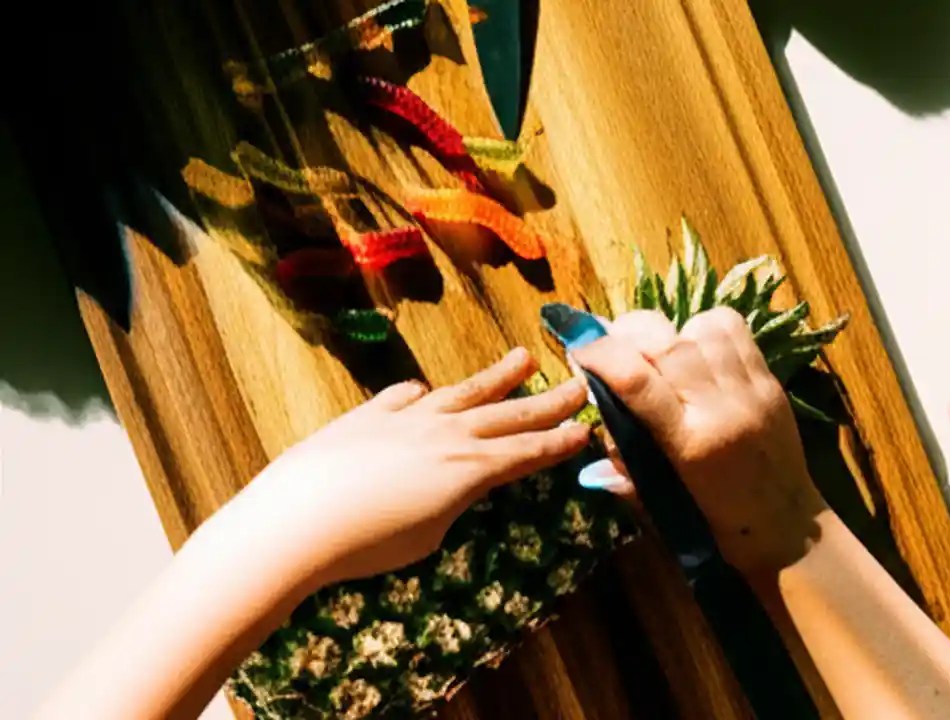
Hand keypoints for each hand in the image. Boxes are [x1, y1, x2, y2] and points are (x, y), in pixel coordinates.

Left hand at [217, 348, 589, 590]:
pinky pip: (403, 398)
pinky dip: (421, 394)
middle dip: (547, 402)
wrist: (299, 519)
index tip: (587, 428)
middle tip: (580, 385)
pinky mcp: (367, 416)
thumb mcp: (429, 535)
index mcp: (469, 468)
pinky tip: (425, 391)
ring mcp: (406, 419)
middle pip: (507, 415)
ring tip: (523, 357)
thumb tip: (454, 483)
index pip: (526, 452)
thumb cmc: (369, 544)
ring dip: (496, 378)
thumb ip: (451, 502)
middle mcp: (445, 434)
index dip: (559, 442)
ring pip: (462, 393)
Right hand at [573, 308, 825, 573]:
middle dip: (629, 332)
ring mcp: (749, 390)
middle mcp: (720, 410)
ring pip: (699, 329)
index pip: (637, 381)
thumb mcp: (660, 503)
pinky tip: (695, 345)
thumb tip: (591, 429)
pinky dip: (704, 326)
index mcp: (688, 445)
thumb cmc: (715, 520)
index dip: (601, 353)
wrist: (786, 523)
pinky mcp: (770, 380)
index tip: (580, 348)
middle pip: (667, 344)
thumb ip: (621, 469)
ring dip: (669, 330)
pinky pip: (733, 328)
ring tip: (659, 349)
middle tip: (613, 341)